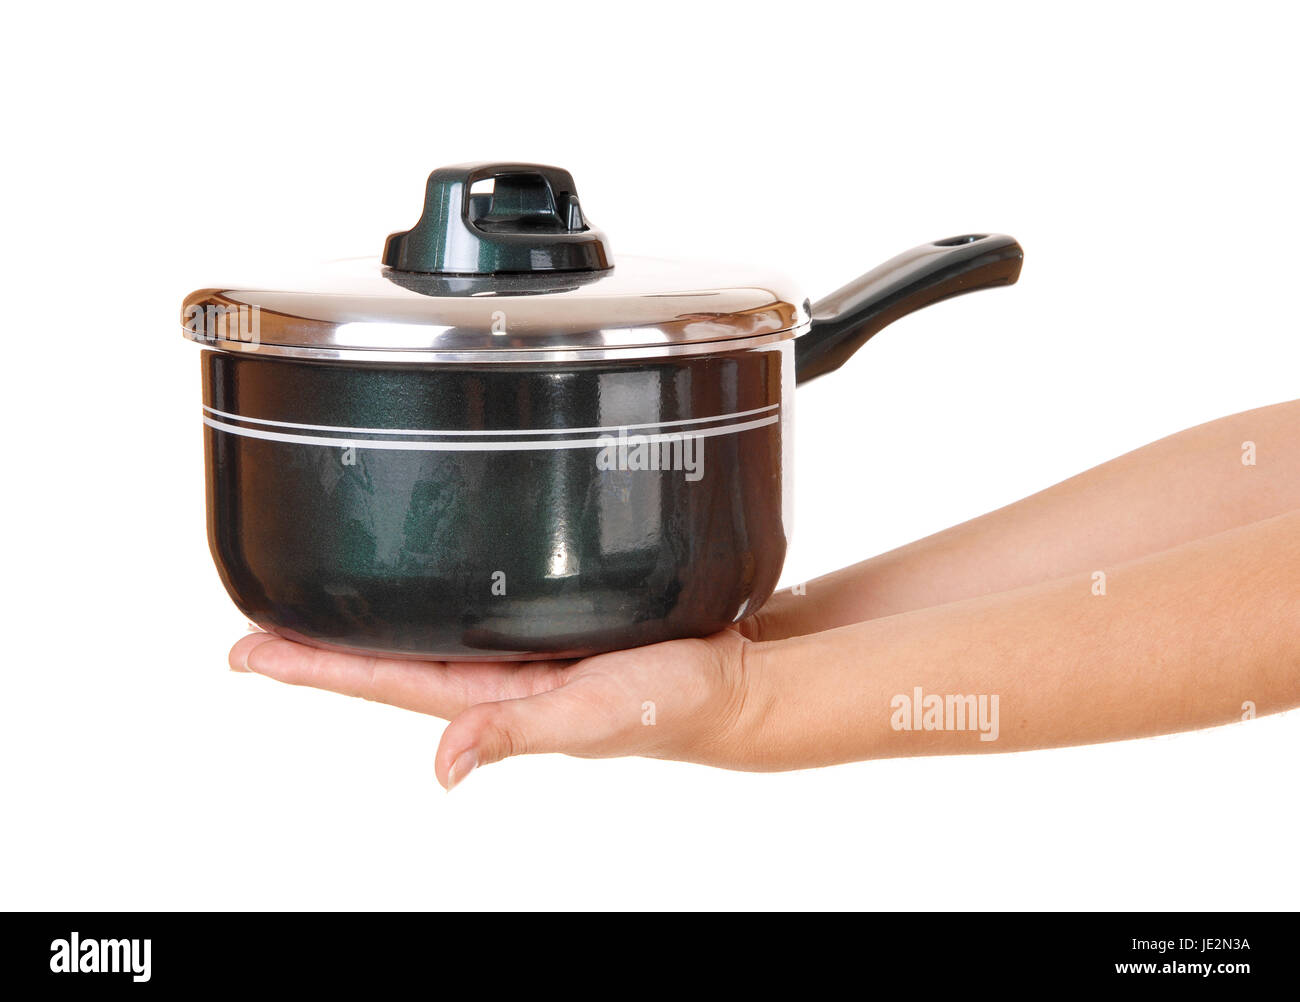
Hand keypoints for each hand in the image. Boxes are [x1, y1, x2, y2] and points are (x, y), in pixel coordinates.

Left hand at [229, 629, 761, 789]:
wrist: (730, 679)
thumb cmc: (668, 707)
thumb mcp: (590, 718)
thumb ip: (519, 734)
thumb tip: (445, 768)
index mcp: (491, 696)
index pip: (381, 678)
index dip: (315, 665)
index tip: (248, 651)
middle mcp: (493, 670)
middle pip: (388, 650)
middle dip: (322, 637)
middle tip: (255, 615)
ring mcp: (519, 644)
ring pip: (429, 621)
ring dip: (372, 610)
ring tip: (319, 592)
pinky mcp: (550, 614)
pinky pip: (479, 598)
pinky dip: (439, 586)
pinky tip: (427, 568)